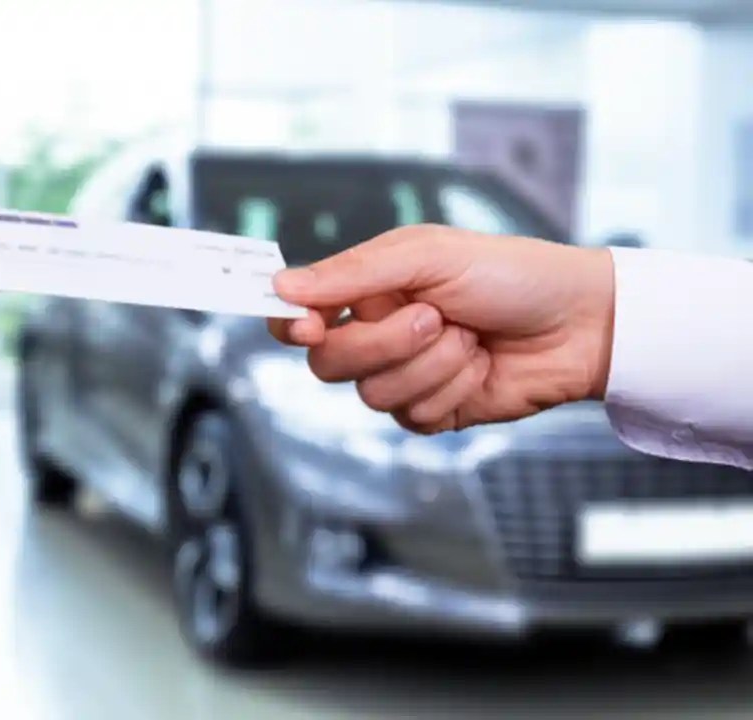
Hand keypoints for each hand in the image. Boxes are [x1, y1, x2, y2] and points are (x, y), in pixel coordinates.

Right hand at [269, 225, 615, 433]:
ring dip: (429, 364)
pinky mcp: (432, 411)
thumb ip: (352, 273)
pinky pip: (411, 417)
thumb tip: (282, 285)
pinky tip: (480, 365)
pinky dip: (451, 388)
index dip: (292, 325)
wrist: (581, 322)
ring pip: (371, 394)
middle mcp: (376, 335)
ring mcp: (403, 376)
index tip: (308, 327)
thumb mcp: (428, 255)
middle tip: (432, 317)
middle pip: (327, 363)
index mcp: (367, 290)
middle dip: (381, 344)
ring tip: (469, 337)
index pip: (299, 315)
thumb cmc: (511, 274)